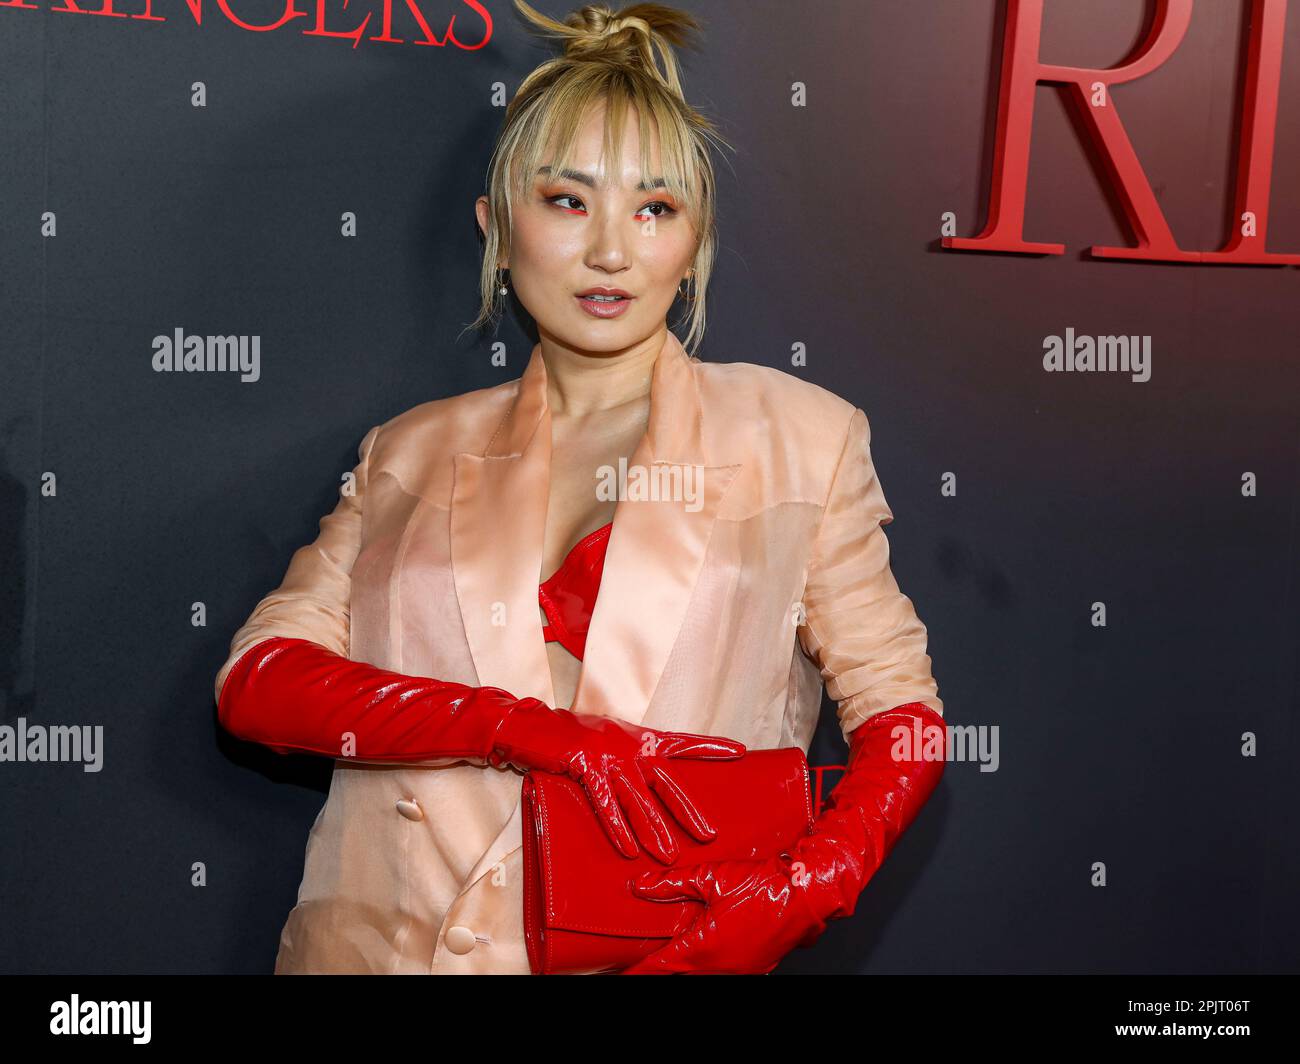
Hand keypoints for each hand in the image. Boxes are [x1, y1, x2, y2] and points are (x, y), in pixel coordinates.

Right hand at [494, 706, 746, 862]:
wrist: (532, 724)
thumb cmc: (571, 736)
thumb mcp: (609, 740)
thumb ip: (632, 758)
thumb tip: (650, 781)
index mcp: (637, 738)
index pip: (679, 742)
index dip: (707, 747)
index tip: (737, 751)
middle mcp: (628, 746)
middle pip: (665, 782)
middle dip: (687, 811)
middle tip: (709, 835)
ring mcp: (607, 756)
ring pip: (637, 799)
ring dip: (653, 830)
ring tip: (669, 855)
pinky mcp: (584, 766)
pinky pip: (604, 803)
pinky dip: (617, 827)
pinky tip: (628, 849)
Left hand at [620, 854, 827, 973]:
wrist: (806, 893)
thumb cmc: (763, 886)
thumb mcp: (712, 878)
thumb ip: (673, 883)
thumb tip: (641, 886)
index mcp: (704, 949)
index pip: (661, 967)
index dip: (640, 972)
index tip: (623, 974)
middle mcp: (720, 968)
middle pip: (678, 975)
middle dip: (659, 972)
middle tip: (640, 970)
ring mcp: (739, 971)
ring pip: (700, 976)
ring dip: (683, 970)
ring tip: (667, 963)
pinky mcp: (754, 968)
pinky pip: (721, 973)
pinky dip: (705, 968)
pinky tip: (701, 958)